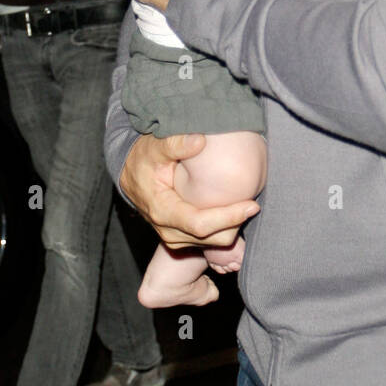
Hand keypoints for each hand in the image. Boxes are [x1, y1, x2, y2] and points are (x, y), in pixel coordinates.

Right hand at [120, 133, 259, 248]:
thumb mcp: (156, 146)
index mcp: (163, 211)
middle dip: (235, 225)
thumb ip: (176, 143)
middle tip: (255, 205)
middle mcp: (168, 230)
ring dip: (232, 229)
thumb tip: (200, 140)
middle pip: (211, 239)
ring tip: (247, 207)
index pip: (201, 224)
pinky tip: (235, 213)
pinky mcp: (180, 237)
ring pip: (212, 245)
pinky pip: (208, 242)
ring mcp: (174, 237)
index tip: (252, 205)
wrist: (130, 174)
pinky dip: (224, 230)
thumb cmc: (144, 158)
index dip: (229, 217)